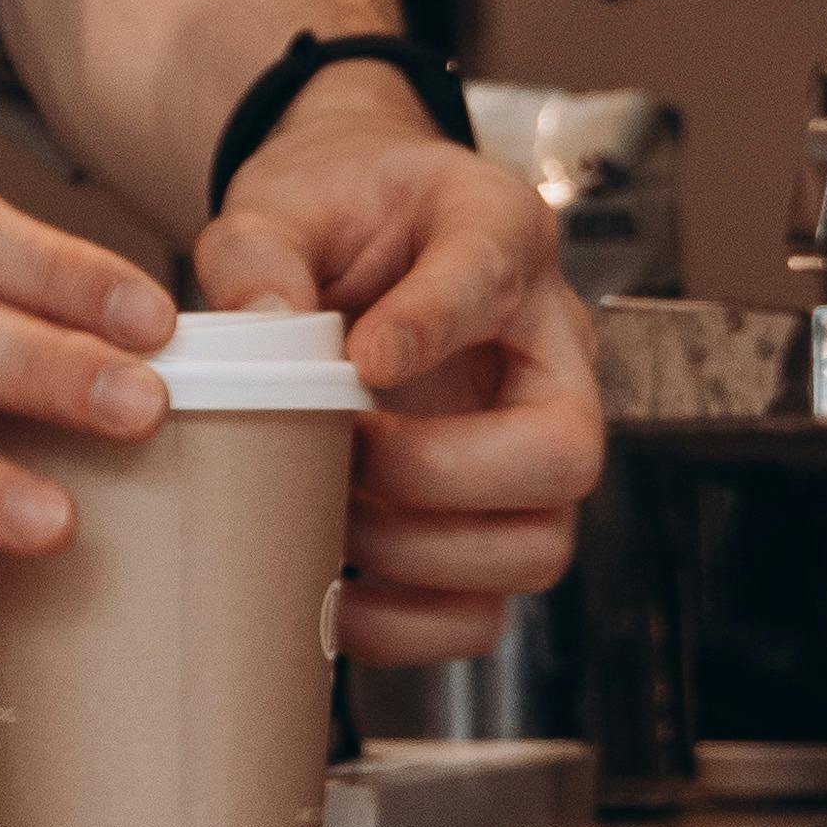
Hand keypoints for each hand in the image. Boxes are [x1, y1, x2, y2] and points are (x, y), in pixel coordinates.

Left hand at [195, 69, 603, 661]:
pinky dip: (403, 625)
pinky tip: (329, 589)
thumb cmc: (335, 218)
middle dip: (445, 476)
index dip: (435, 325)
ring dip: (421, 556)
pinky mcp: (489, 526)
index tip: (364, 359)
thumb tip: (261, 324)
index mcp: (501, 236)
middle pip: (567, 452)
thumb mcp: (287, 201)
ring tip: (330, 518)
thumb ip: (260, 252)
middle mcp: (547, 354)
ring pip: (539, 547)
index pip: (495, 276)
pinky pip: (481, 616)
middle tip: (344, 457)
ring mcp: (530, 451)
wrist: (347, 242)